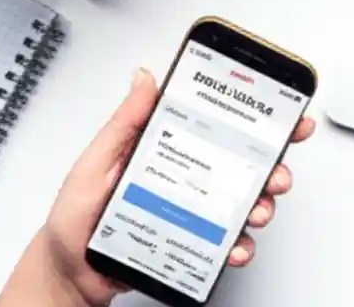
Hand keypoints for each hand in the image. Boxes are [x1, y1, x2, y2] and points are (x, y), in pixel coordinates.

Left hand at [0, 67, 316, 306]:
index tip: (284, 113)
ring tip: (256, 212)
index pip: (220, 126)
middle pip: (245, 165)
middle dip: (274, 166)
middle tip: (276, 173)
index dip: (258, 118)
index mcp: (170, 149)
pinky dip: (240, 244)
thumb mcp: (95, 162)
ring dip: (262, 205)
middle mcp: (189, 178)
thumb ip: (124, 123)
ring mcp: (195, 211)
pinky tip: (236, 245)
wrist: (69, 273)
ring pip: (245, 202)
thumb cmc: (76, 218)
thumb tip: (144, 80)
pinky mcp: (196, 242)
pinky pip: (228, 242)